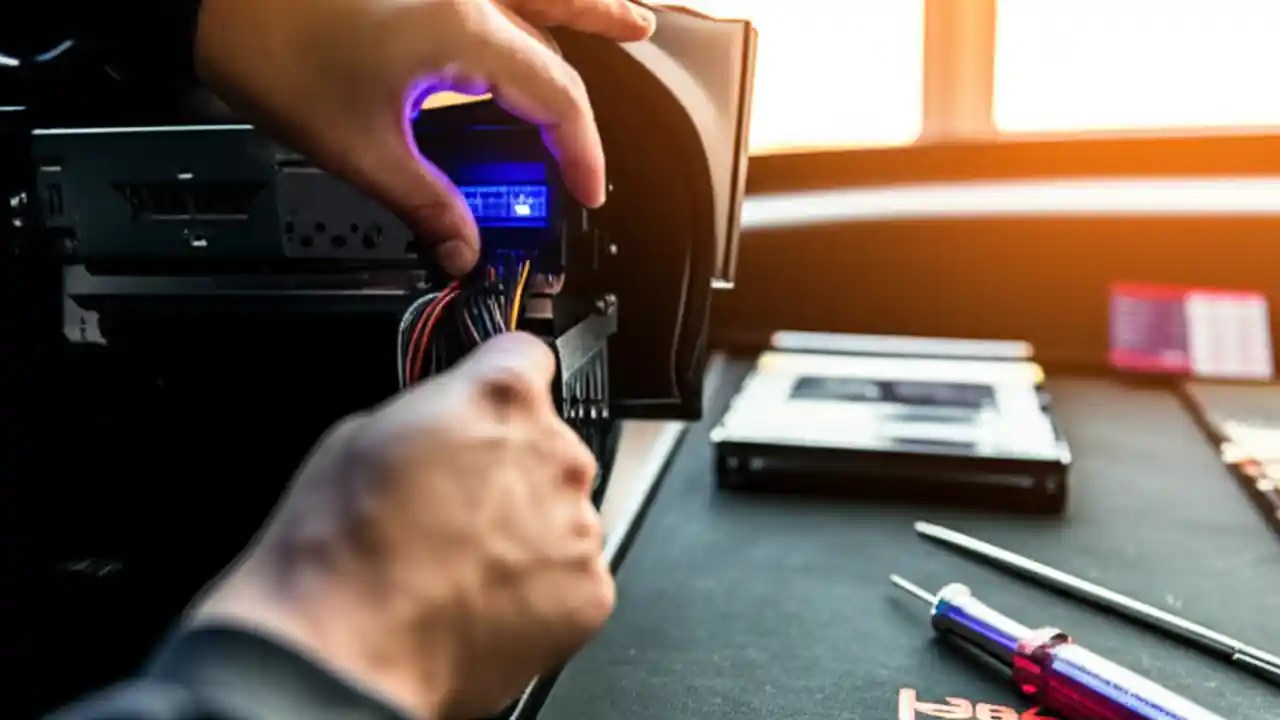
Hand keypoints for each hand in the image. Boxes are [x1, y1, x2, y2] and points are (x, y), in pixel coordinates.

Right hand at [191, 333, 613, 717]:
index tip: (494, 399)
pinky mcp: (589, 592)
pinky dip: (542, 587)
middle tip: (458, 506)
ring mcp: (578, 526)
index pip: (528, 357)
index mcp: (501, 398)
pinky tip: (485, 600)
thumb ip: (432, 416)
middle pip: (551, 444)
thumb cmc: (338, 549)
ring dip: (528, 529)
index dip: (502, 380)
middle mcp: (554, 454)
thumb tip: (446, 425)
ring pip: (564, 512)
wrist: (344, 650)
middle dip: (512, 468)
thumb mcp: (361, 434)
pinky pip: (575, 576)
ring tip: (464, 563)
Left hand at [193, 0, 655, 274]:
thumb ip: (426, 204)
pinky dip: (537, 6)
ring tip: (632, 22)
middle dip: (577, 112)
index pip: (559, 99)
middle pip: (557, 53)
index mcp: (466, 34)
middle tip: (590, 155)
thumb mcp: (359, 148)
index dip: (583, 154)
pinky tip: (541, 14)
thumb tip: (460, 246)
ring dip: (590, 11)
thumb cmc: (271, 47)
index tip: (586, 192)